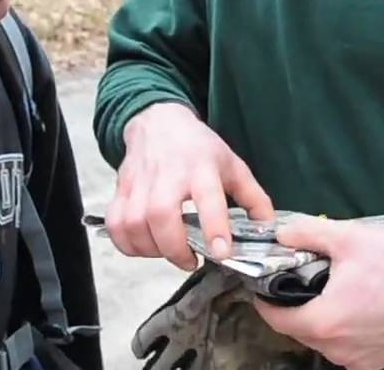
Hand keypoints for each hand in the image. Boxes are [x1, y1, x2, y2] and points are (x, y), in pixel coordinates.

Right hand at [105, 102, 274, 270]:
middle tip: (190, 260)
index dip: (214, 227)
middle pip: (161, 216)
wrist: (158, 122)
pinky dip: (127, 244)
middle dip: (174, 248)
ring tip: (170, 252)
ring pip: (134, 224)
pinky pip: (116, 226)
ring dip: (152, 249)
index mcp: (201, 167)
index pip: (208, 198)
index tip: (221, 253)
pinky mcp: (121, 189)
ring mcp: (139, 182)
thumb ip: (254, 198)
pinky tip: (146, 245)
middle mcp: (168, 174)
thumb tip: (268, 231)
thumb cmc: (198, 148)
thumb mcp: (233, 165)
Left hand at [254, 216, 383, 369]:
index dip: (265, 301)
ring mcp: (356, 361)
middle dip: (294, 307)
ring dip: (319, 320)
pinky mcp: (374, 364)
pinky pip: (344, 350)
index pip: (276, 319)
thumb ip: (307, 233)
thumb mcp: (349, 237)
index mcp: (323, 322)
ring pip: (321, 341)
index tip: (264, 285)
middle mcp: (336, 349)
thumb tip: (279, 233)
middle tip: (301, 282)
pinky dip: (341, 332)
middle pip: (298, 330)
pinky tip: (352, 310)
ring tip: (330, 293)